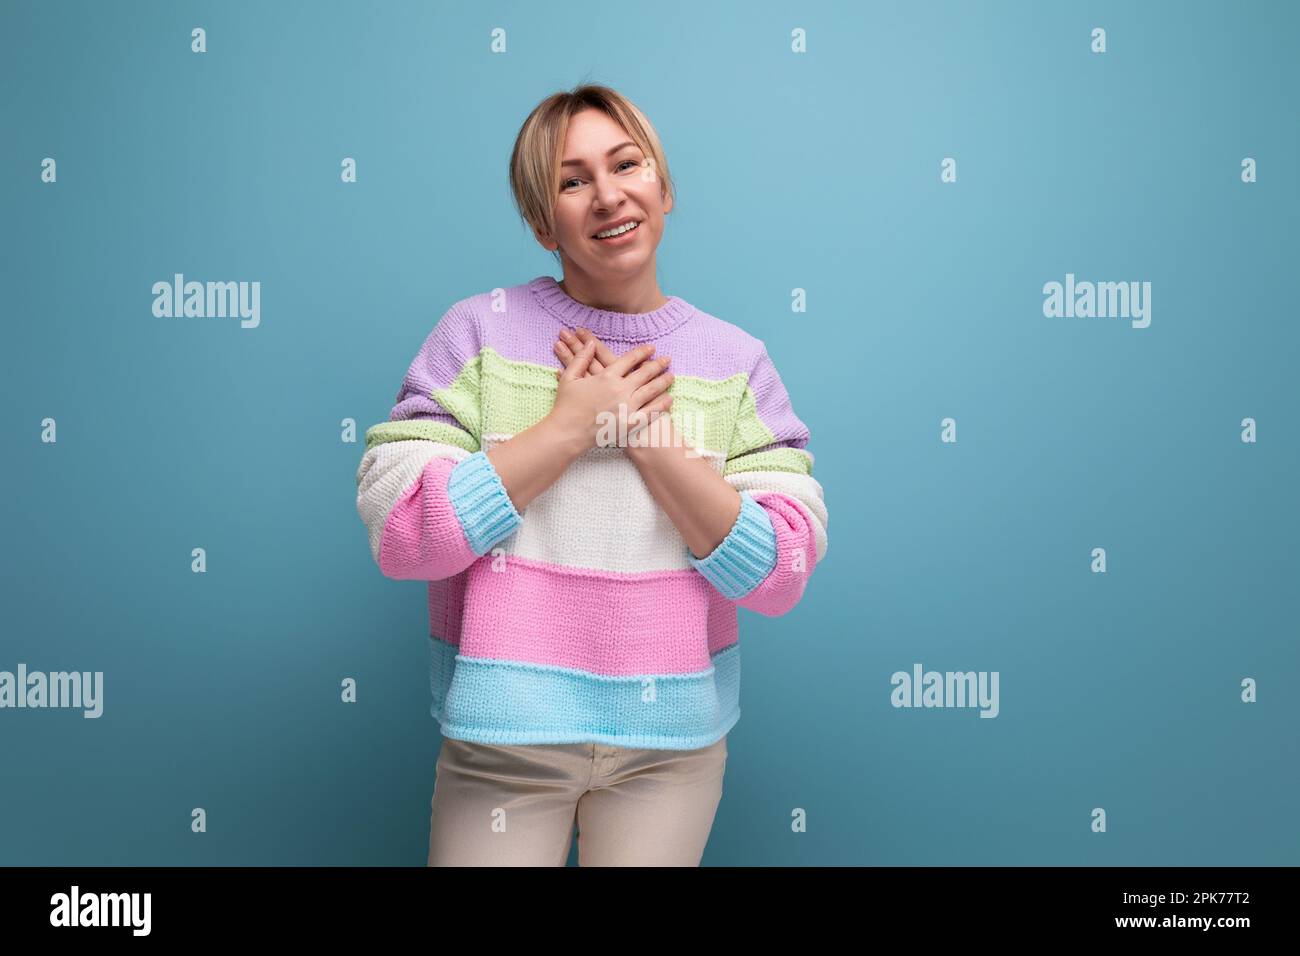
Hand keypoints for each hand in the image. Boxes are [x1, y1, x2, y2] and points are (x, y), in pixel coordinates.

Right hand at [549, 329, 673, 452]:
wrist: (568, 433)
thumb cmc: (566, 406)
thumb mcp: (569, 377)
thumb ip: (581, 358)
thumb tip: (591, 343)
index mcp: (606, 377)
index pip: (630, 360)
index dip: (642, 353)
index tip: (651, 349)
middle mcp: (620, 389)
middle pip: (645, 373)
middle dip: (658, 365)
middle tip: (667, 359)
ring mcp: (627, 407)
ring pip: (651, 390)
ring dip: (663, 381)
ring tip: (671, 376)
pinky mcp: (630, 423)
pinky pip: (651, 412)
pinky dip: (662, 404)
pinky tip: (669, 399)